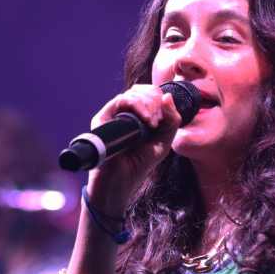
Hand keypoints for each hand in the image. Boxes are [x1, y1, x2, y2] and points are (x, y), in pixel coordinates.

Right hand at [85, 83, 181, 213]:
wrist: (120, 183)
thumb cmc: (139, 165)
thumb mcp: (163, 142)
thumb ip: (171, 120)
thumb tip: (168, 95)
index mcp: (138, 116)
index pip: (149, 94)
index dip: (160, 99)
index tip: (163, 119)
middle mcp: (124, 113)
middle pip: (141, 90)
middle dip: (155, 100)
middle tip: (157, 121)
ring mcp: (113, 115)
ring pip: (132, 93)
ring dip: (148, 104)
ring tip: (152, 123)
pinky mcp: (102, 119)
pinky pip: (120, 100)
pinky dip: (137, 105)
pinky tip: (146, 120)